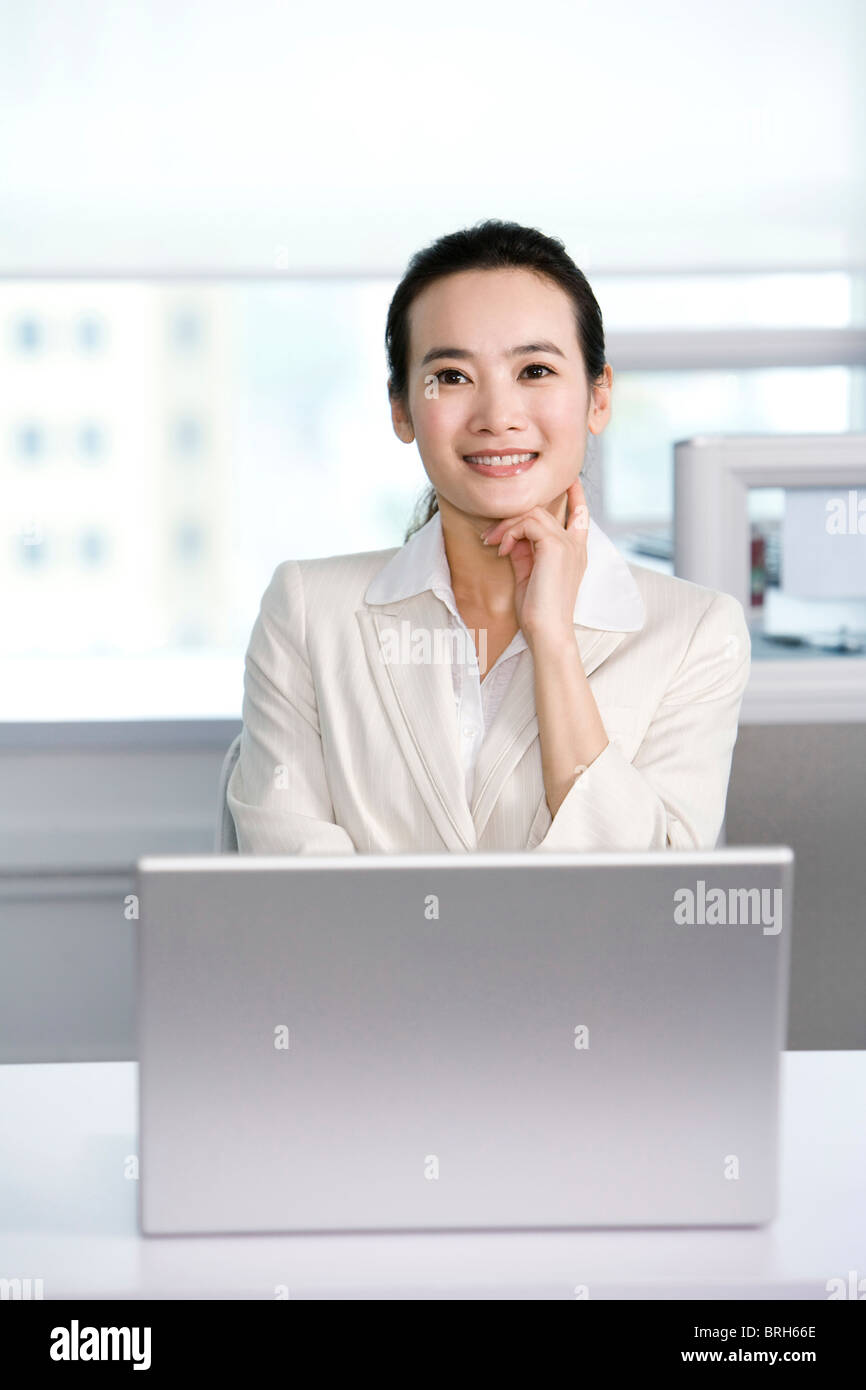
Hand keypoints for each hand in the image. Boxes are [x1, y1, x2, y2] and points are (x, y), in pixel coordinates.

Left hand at [480, 478, 589, 645]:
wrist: (547, 632)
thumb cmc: (537, 611)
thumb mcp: (528, 574)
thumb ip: (524, 551)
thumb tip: (512, 535)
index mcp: (574, 552)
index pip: (580, 514)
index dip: (575, 495)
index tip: (568, 481)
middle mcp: (575, 545)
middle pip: (543, 510)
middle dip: (512, 518)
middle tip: (489, 537)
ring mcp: (568, 544)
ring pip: (532, 513)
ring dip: (506, 526)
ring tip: (493, 544)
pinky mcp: (556, 547)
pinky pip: (527, 522)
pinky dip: (509, 533)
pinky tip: (502, 550)